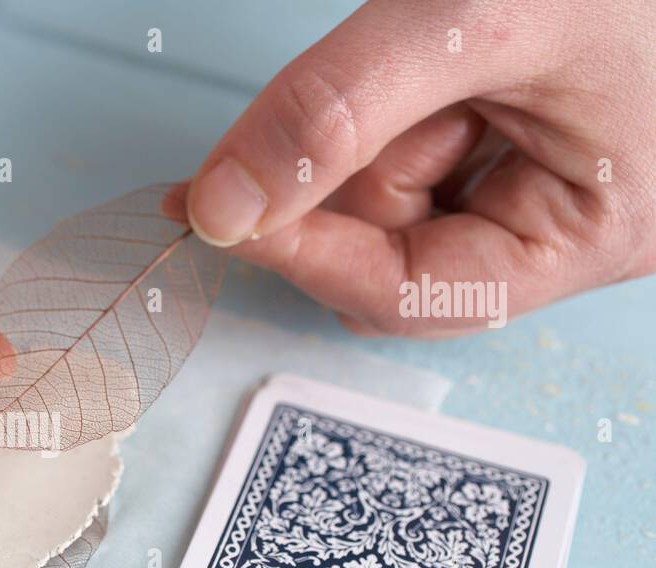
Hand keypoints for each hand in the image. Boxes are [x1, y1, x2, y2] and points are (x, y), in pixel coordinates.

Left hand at [183, 0, 655, 336]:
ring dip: (381, 134)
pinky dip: (397, 119)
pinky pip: (422, 168)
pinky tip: (437, 66)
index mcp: (595, 233)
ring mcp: (552, 193)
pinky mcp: (526, 154)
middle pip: (393, 261)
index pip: (407, 294)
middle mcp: (576, 230)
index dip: (303, 252)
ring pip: (397, 213)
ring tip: (442, 53)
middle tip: (389, 82)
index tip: (218, 210)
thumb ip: (337, 113)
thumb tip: (226, 207)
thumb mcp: (464, 20)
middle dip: (359, 176)